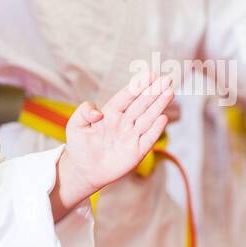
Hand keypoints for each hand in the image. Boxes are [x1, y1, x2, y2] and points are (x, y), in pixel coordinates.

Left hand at [54, 75, 173, 208]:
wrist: (84, 171)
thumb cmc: (79, 146)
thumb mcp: (75, 125)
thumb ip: (84, 112)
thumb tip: (98, 113)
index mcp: (111, 113)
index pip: (127, 96)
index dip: (139, 86)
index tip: (150, 75)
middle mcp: (124, 122)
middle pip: (142, 104)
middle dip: (154, 91)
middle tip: (167, 79)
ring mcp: (132, 136)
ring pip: (148, 118)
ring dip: (159, 105)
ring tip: (169, 92)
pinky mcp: (137, 151)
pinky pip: (149, 138)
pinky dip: (156, 129)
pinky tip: (163, 118)